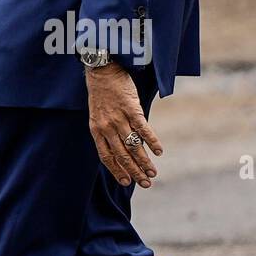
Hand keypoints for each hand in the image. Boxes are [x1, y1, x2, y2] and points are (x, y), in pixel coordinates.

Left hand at [85, 62, 162, 186]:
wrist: (103, 71)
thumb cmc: (101, 94)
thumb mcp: (98, 115)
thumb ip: (107, 132)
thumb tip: (121, 149)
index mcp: (96, 130)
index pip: (106, 157)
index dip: (116, 171)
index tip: (126, 182)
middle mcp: (107, 127)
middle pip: (122, 155)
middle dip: (134, 172)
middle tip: (146, 183)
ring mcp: (119, 119)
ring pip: (133, 146)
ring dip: (144, 161)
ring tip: (153, 173)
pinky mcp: (132, 108)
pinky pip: (143, 129)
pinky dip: (152, 141)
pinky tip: (159, 152)